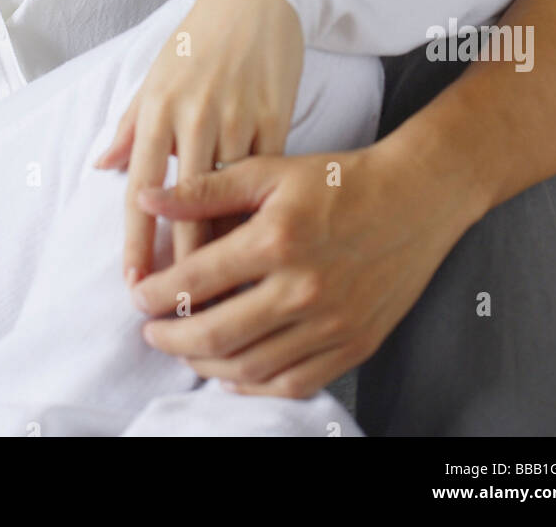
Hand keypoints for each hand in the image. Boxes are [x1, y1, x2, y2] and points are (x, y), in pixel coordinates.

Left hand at [93, 0, 303, 280]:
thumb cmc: (199, 40)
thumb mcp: (156, 76)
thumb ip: (130, 126)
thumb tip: (101, 166)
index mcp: (158, 109)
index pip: (141, 191)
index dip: (138, 243)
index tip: (135, 286)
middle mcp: (195, 118)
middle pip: (187, 207)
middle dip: (182, 263)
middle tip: (178, 312)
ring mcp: (239, 120)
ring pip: (229, 201)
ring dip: (223, 252)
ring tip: (220, 300)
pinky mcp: (276, 119)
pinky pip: (266, 180)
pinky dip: (261, 218)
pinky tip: (262, 254)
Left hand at [126, 143, 480, 397]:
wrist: (417, 199)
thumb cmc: (340, 180)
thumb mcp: (270, 170)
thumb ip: (205, 189)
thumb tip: (146, 199)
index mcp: (277, 239)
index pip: (197, 280)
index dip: (157, 294)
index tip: (139, 296)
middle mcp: (302, 288)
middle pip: (216, 334)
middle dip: (172, 339)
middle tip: (152, 333)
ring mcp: (331, 323)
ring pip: (251, 367)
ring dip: (206, 366)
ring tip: (187, 350)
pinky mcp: (354, 344)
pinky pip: (293, 382)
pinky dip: (255, 386)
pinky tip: (234, 374)